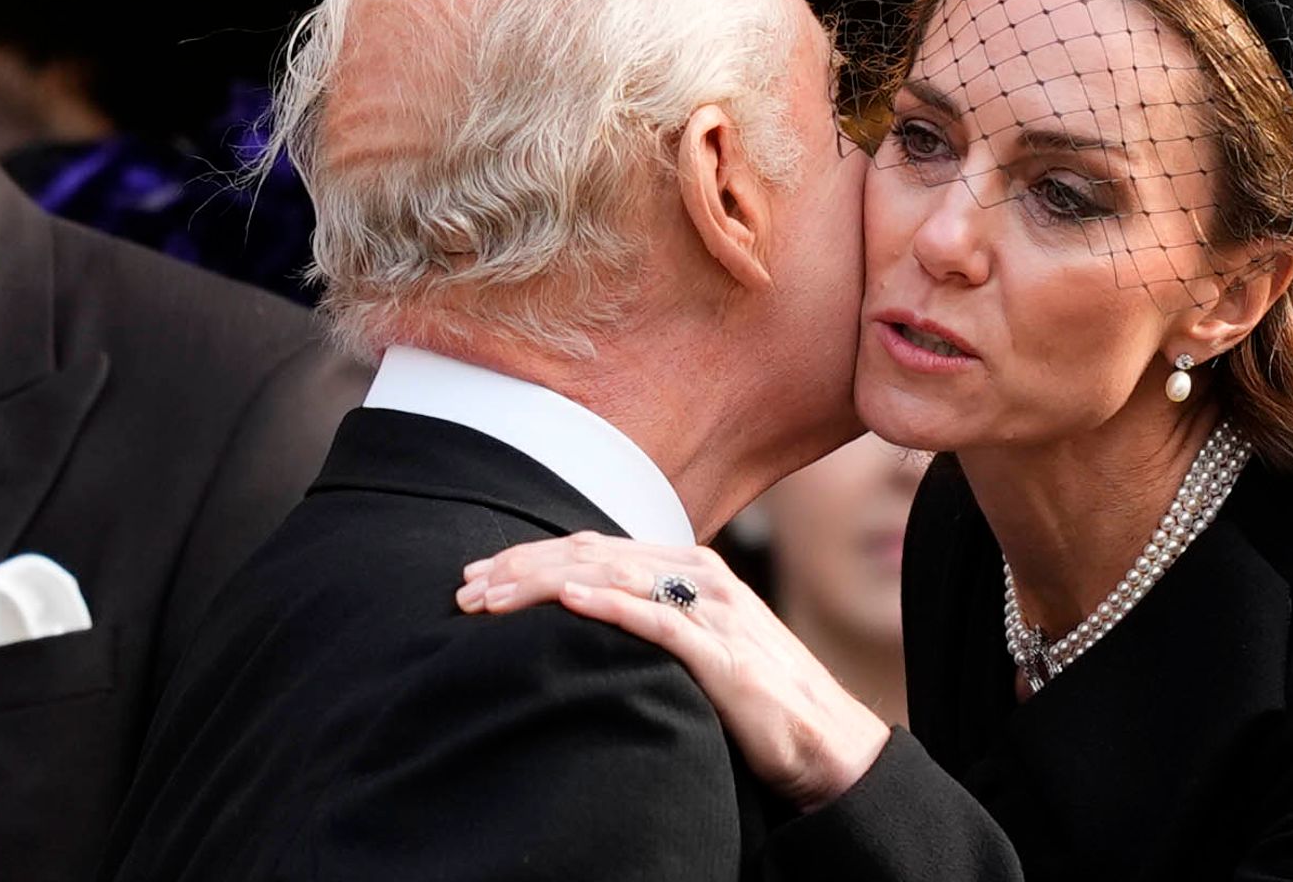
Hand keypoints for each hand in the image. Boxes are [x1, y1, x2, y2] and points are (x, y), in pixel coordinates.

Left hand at [455, 532, 890, 811]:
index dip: (534, 556)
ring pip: (617, 578)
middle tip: (465, 588)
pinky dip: (611, 605)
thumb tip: (587, 612)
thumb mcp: (701, 645)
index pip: (600, 548)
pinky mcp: (724, 656)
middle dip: (523, 567)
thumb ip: (656, 619)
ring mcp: (716, 614)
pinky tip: (569, 600)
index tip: (480, 577)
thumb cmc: (760, 701)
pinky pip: (659, 622)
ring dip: (547, 582)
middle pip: (597, 556)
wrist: (828, 743)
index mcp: (695, 571)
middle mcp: (704, 579)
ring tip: (493, 595)